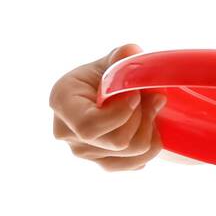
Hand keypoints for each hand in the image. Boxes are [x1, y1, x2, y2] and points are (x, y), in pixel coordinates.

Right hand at [50, 42, 167, 170]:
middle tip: (154, 97)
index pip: (89, 126)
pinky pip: (137, 163)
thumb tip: (131, 51)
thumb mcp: (107, 63)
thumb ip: (119, 57)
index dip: (120, 114)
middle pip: (117, 141)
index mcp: (62, 103)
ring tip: (153, 107)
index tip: (135, 95)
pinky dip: (152, 145)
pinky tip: (150, 126)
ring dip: (151, 129)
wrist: (105, 95)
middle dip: (143, 117)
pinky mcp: (104, 163)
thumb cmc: (103, 77)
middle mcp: (67, 133)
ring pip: (131, 153)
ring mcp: (85, 152)